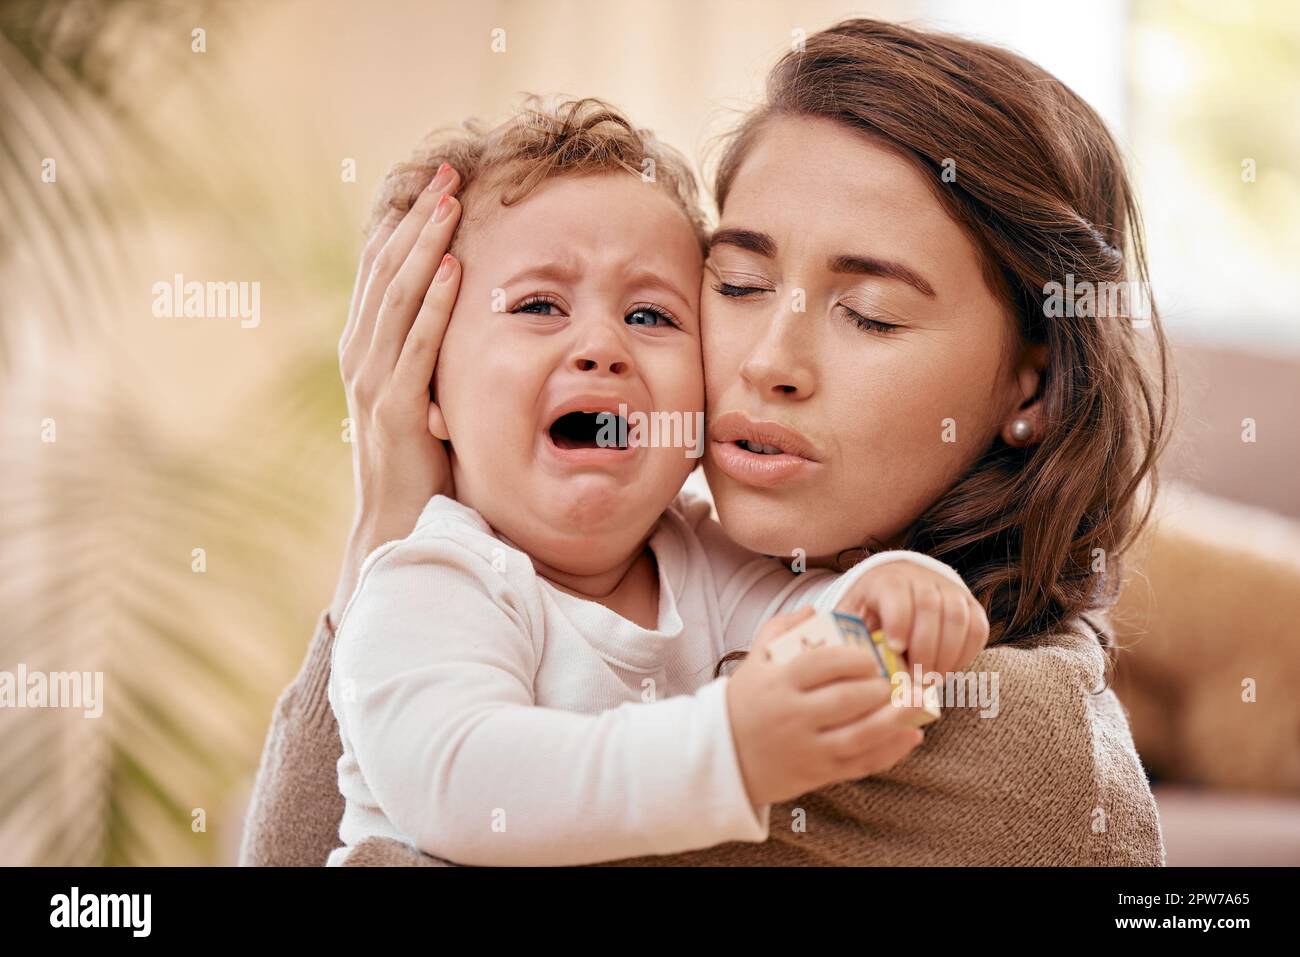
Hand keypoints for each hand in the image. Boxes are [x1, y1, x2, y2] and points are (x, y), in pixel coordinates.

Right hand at [329, 164, 463, 624]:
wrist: (397, 526)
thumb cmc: (422, 461)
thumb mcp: (427, 394)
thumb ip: (435, 354)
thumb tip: (469, 312)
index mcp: (368, 347)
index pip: (384, 270)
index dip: (407, 223)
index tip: (436, 181)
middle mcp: (362, 355)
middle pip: (387, 270)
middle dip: (417, 218)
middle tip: (446, 172)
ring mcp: (373, 381)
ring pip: (397, 298)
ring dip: (424, 245)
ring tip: (449, 201)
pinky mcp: (394, 411)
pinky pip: (415, 346)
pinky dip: (433, 305)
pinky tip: (453, 269)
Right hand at [726, 607, 927, 806]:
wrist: (723, 758)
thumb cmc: (744, 702)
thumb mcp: (754, 660)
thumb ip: (781, 629)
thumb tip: (816, 609)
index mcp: (778, 682)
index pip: (823, 663)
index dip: (855, 658)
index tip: (871, 657)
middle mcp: (793, 715)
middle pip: (848, 699)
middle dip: (880, 687)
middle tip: (895, 679)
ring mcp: (807, 747)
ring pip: (861, 734)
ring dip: (896, 718)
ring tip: (918, 703)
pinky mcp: (818, 773)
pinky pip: (861, 763)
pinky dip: (891, 751)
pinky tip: (910, 735)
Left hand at [836, 561, 989, 678]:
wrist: (899, 592)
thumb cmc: (870, 614)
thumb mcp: (852, 618)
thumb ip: (850, 635)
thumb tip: (847, 661)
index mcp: (885, 580)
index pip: (895, 591)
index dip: (898, 620)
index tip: (895, 648)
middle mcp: (921, 578)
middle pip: (929, 606)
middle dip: (925, 647)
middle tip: (917, 679)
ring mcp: (949, 589)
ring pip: (957, 616)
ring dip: (947, 653)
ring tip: (932, 680)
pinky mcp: (970, 605)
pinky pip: (978, 627)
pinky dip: (966, 653)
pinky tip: (949, 670)